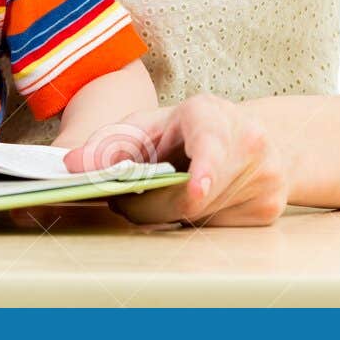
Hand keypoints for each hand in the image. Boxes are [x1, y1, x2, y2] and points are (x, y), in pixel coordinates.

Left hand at [60, 94, 289, 226]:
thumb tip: (68, 166)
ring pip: (205, 215)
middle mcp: (248, 141)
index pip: (210, 141)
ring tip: (166, 193)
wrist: (247, 136)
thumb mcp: (145, 127)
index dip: (204, 167)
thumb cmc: (184, 131)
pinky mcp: (271, 206)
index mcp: (210, 113)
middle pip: (194, 195)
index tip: (197, 188)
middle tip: (127, 204)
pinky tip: (198, 200)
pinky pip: (220, 227)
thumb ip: (106, 145)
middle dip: (154, 205)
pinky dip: (199, 220)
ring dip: (173, 215)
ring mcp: (266, 175)